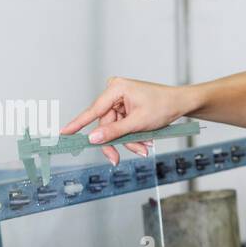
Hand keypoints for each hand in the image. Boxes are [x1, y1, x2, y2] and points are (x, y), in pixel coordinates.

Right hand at [62, 76, 190, 165]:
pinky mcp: (126, 107)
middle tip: (120, 158)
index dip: (78, 124)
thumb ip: (114, 132)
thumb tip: (93, 138)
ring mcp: (120, 100)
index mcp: (116, 88)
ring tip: (146, 146)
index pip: (93, 110)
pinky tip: (146, 140)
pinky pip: (123, 127)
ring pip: (116, 129)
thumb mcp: (138, 123)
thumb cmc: (164, 106)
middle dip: (119, 141)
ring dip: (130, 141)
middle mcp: (115, 92)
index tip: (64, 133)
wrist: (181, 103)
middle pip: (106, 125)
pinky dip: (133, 136)